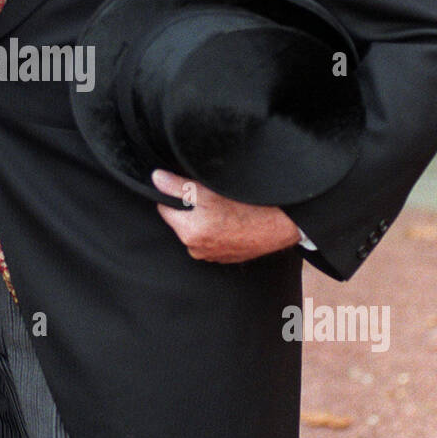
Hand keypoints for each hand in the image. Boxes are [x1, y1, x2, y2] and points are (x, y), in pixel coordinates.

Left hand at [151, 169, 301, 263]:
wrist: (280, 225)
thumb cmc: (248, 208)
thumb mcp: (209, 191)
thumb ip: (178, 186)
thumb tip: (156, 179)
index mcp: (189, 233)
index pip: (165, 209)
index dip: (175, 194)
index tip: (189, 188)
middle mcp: (196, 250)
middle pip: (181, 221)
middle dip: (190, 209)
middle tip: (211, 197)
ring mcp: (212, 256)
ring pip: (197, 230)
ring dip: (204, 220)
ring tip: (225, 210)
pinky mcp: (225, 258)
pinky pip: (212, 240)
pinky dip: (218, 230)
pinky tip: (232, 221)